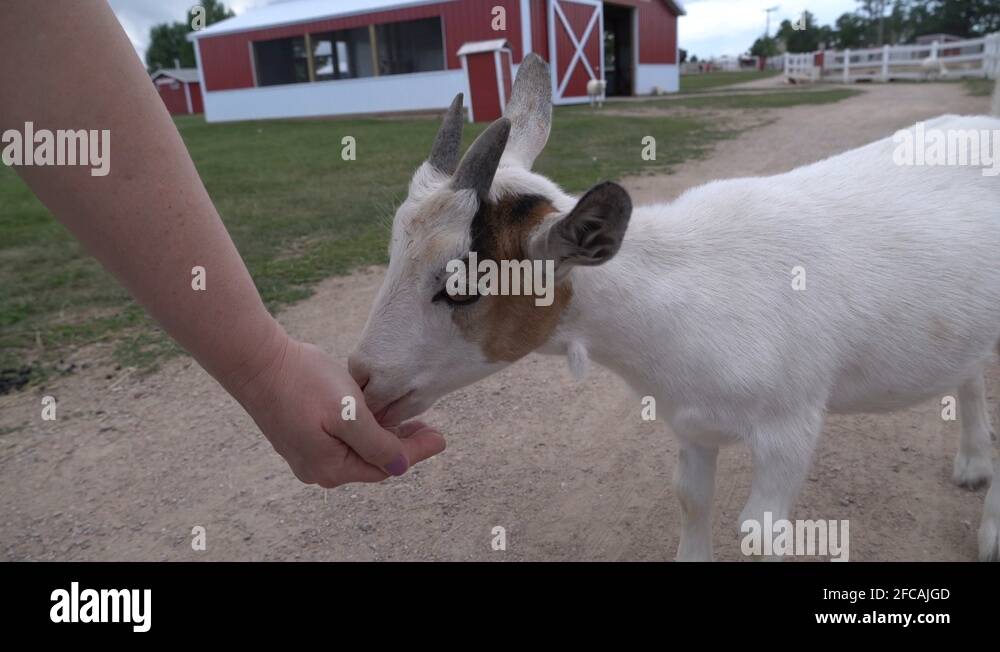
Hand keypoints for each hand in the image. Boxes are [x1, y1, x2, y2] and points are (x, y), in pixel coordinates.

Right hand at [231, 335, 445, 486]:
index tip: (442, 437)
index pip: (387, 466)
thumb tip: (400, 467)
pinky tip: (374, 414)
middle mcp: (317, 468)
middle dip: (402, 445)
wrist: (256, 360)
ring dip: (383, 436)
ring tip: (407, 420)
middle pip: (371, 462)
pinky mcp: (298, 434)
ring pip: (356, 450)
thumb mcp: (350, 414)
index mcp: (331, 468)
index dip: (417, 451)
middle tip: (429, 428)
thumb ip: (377, 444)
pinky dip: (363, 429)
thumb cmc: (304, 384)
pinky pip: (340, 439)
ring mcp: (305, 453)